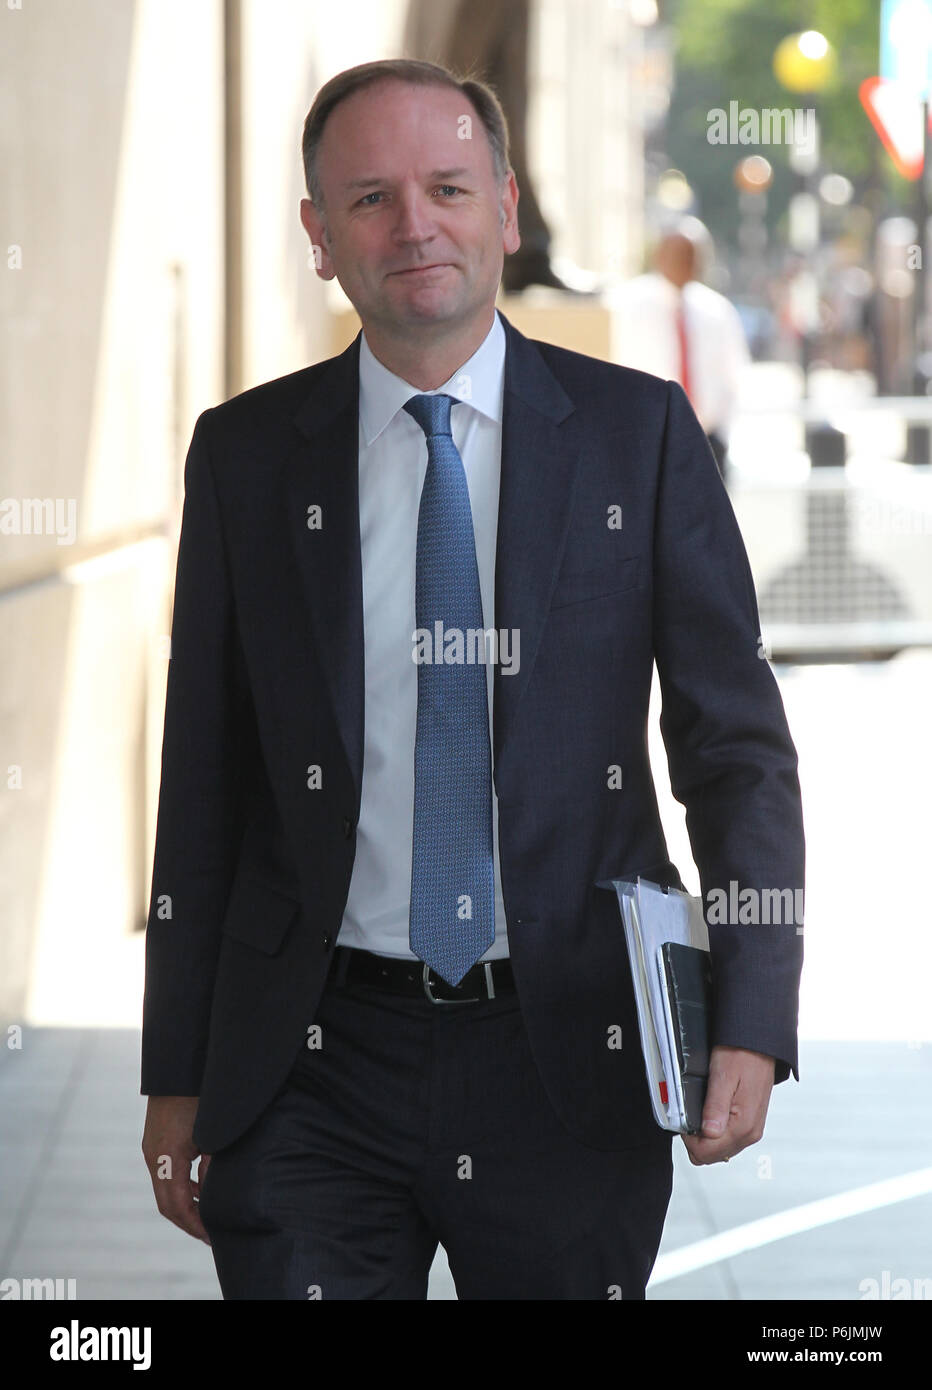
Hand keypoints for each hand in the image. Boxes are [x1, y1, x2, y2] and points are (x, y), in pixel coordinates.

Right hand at [142, 1096, 211, 1243]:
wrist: (179, 1065)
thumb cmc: (199, 1096)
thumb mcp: (210, 1135)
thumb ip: (211, 1167)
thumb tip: (213, 1193)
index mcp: (167, 1158)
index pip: (177, 1206)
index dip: (194, 1224)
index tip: (212, 1236)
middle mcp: (154, 1156)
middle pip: (167, 1203)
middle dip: (188, 1221)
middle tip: (209, 1234)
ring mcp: (152, 1147)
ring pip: (165, 1189)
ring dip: (184, 1204)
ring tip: (206, 1216)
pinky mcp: (155, 1139)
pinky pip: (165, 1173)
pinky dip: (181, 1186)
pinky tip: (199, 1188)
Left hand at [681, 1045, 774, 1165]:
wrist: (760, 1044)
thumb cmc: (742, 1054)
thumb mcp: (722, 1077)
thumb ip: (715, 1108)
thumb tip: (708, 1133)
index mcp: (743, 1126)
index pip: (706, 1153)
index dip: (689, 1139)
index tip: (685, 1120)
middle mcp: (750, 1133)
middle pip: (712, 1156)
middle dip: (696, 1139)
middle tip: (692, 1113)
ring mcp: (751, 1129)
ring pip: (719, 1149)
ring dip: (705, 1136)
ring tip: (702, 1110)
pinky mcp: (750, 1123)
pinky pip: (727, 1139)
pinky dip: (715, 1130)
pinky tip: (711, 1112)